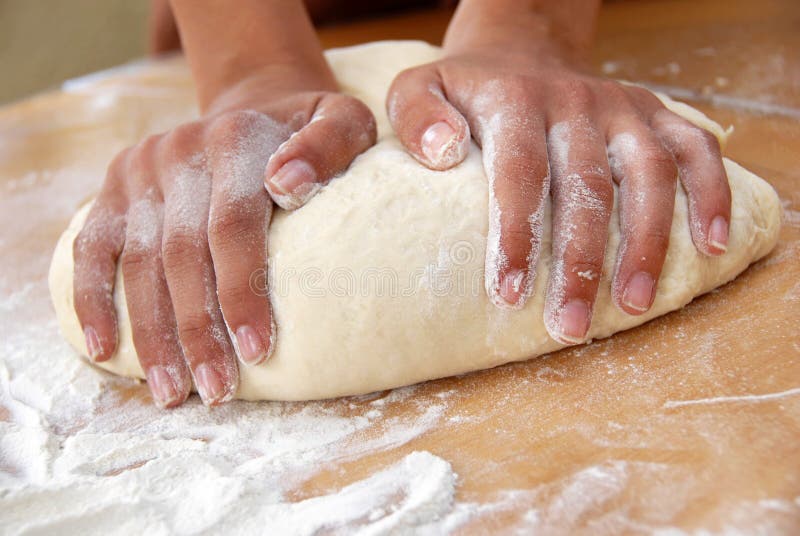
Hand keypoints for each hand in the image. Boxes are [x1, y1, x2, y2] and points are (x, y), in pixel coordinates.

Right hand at [73, 72, 375, 406]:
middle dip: (197, 330)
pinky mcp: (114, 185)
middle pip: (182, 253)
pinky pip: (92, 247)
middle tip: (215, 392)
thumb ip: (330, 145)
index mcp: (237, 140)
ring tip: (170, 392)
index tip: (258, 351)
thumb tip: (287, 186)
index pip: (233, 225)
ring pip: (137, 261)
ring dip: (151, 332)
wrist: (254, 108)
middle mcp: (182, 151)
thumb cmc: (308, 135)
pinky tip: (102, 349)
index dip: (242, 291)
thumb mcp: (342, 122)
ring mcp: (142, 169)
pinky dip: (91, 299)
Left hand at [387, 23, 729, 344]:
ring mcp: (620, 107)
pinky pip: (695, 147)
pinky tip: (712, 244)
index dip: (518, 234)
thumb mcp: (417, 89)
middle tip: (569, 326)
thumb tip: (442, 153)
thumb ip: (416, 117)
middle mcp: (573, 101)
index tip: (511, 294)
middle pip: (585, 185)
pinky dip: (712, 192)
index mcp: (514, 100)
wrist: (519, 52)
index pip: (520, 172)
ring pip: (646, 172)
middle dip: (580, 261)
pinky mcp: (655, 111)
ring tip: (634, 305)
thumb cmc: (465, 91)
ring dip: (646, 242)